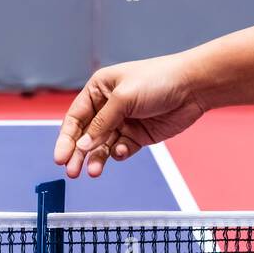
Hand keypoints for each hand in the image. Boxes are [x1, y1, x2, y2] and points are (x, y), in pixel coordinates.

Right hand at [54, 52, 206, 177]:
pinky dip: (118, 154)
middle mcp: (108, 106)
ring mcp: (123, 122)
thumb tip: (81, 146)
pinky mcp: (137, 136)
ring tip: (92, 172)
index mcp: (99, 89)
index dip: (66, 138)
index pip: (75, 117)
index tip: (60, 157)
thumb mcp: (123, 98)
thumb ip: (101, 124)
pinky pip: (120, 150)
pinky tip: (121, 152)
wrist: (193, 87)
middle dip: (78, 154)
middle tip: (71, 172)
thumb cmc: (158, 80)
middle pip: (85, 135)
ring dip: (96, 159)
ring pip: (101, 146)